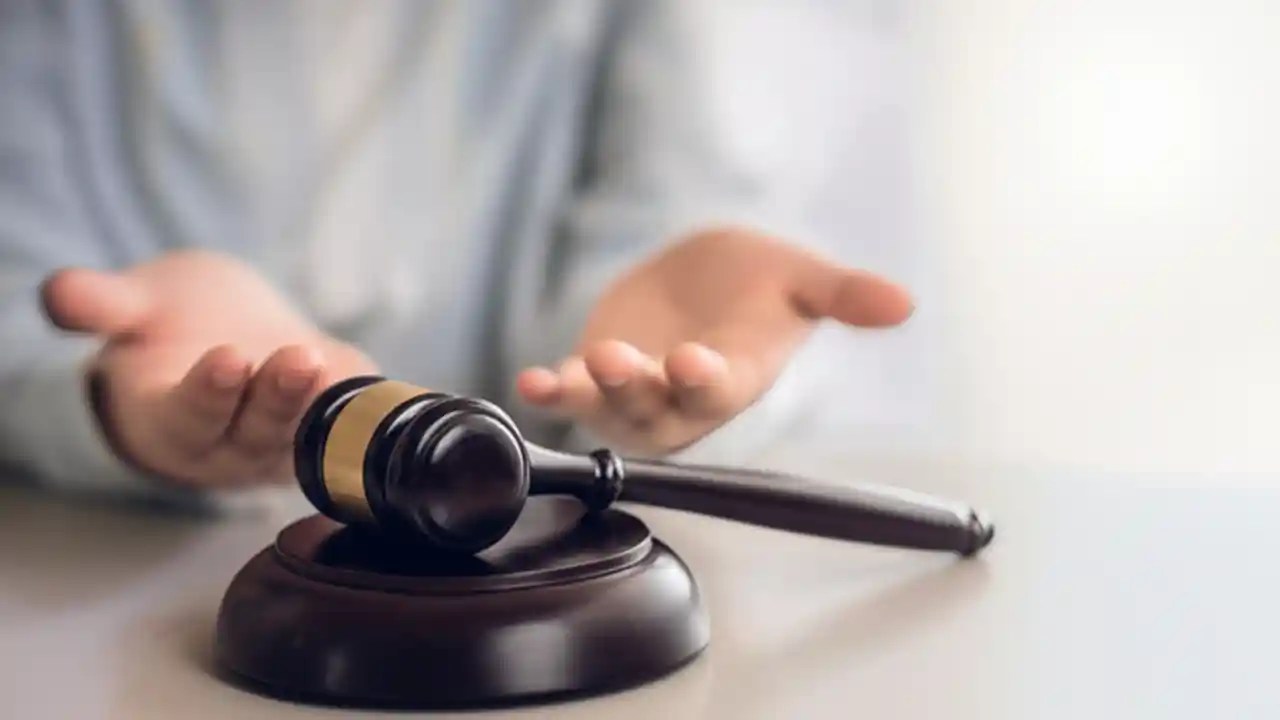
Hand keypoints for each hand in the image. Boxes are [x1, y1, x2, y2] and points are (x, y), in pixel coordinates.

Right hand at [41, 250, 376, 487]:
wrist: (218, 335)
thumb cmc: (165, 325)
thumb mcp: (132, 306)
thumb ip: (102, 304)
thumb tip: (58, 292)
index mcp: (173, 422)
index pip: (191, 417)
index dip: (210, 393)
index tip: (227, 360)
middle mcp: (232, 444)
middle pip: (260, 430)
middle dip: (280, 397)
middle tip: (300, 360)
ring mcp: (288, 441)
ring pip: (312, 432)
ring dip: (331, 404)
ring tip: (345, 368)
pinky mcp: (334, 425)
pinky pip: (357, 423)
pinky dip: (373, 408)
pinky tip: (391, 386)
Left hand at [515, 227, 912, 454]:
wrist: (706, 277)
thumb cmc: (760, 282)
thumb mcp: (801, 276)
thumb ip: (843, 294)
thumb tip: (905, 302)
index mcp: (736, 374)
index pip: (721, 386)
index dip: (705, 378)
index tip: (693, 360)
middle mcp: (684, 395)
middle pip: (659, 407)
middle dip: (636, 389)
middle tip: (616, 362)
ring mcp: (636, 390)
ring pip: (611, 407)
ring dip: (588, 395)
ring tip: (562, 377)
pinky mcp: (594, 375)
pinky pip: (570, 392)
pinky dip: (550, 392)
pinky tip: (528, 384)